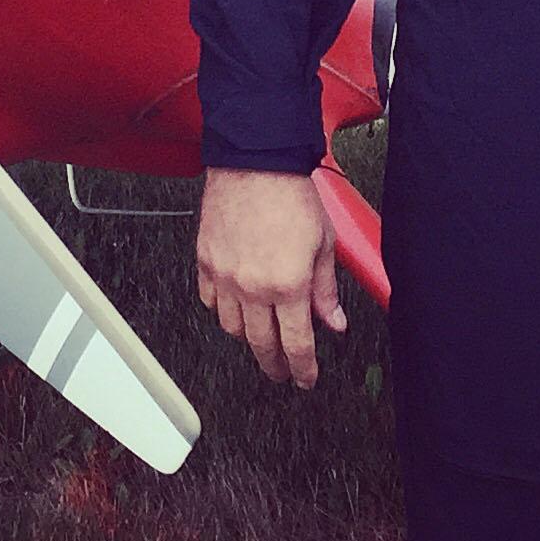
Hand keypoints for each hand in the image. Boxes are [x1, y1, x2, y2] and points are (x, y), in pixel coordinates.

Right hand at [193, 166, 346, 388]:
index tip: (305, 379)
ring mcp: (225, 277)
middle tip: (282, 372)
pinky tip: (233, 308)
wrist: (255, 161)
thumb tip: (333, 320)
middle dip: (275, 365)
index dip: (302, 370)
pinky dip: (222, 312)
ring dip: (249, 339)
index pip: (297, 345)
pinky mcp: (205, 262)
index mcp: (288, 285)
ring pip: (232, 328)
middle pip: (262, 345)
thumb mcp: (324, 244)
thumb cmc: (291, 194)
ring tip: (260, 339)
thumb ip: (326, 289)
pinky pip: (209, 302)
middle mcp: (253, 287)